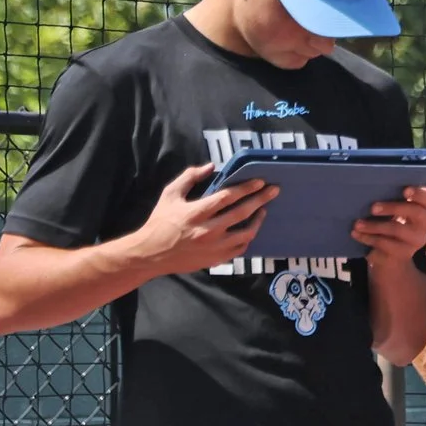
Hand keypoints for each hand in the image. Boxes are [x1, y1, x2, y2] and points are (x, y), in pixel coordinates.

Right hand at [132, 164, 275, 274]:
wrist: (150, 254)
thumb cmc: (160, 222)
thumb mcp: (170, 195)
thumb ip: (189, 177)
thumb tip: (211, 166)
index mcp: (196, 212)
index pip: (228, 197)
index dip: (246, 188)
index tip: (260, 182)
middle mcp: (208, 230)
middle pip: (242, 212)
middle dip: (261, 199)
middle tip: (274, 190)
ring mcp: (214, 247)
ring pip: (246, 233)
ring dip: (258, 220)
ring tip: (263, 210)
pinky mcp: (216, 259)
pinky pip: (240, 248)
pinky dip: (248, 238)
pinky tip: (250, 229)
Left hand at [351, 186, 425, 263]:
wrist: (389, 257)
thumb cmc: (390, 225)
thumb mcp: (391, 211)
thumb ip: (389, 200)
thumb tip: (368, 190)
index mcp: (423, 208)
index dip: (418, 193)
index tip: (404, 191)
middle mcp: (425, 224)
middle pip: (416, 212)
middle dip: (393, 207)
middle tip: (373, 208)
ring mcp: (417, 240)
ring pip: (397, 229)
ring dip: (374, 226)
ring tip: (357, 224)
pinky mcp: (404, 253)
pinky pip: (385, 243)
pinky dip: (368, 238)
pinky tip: (356, 234)